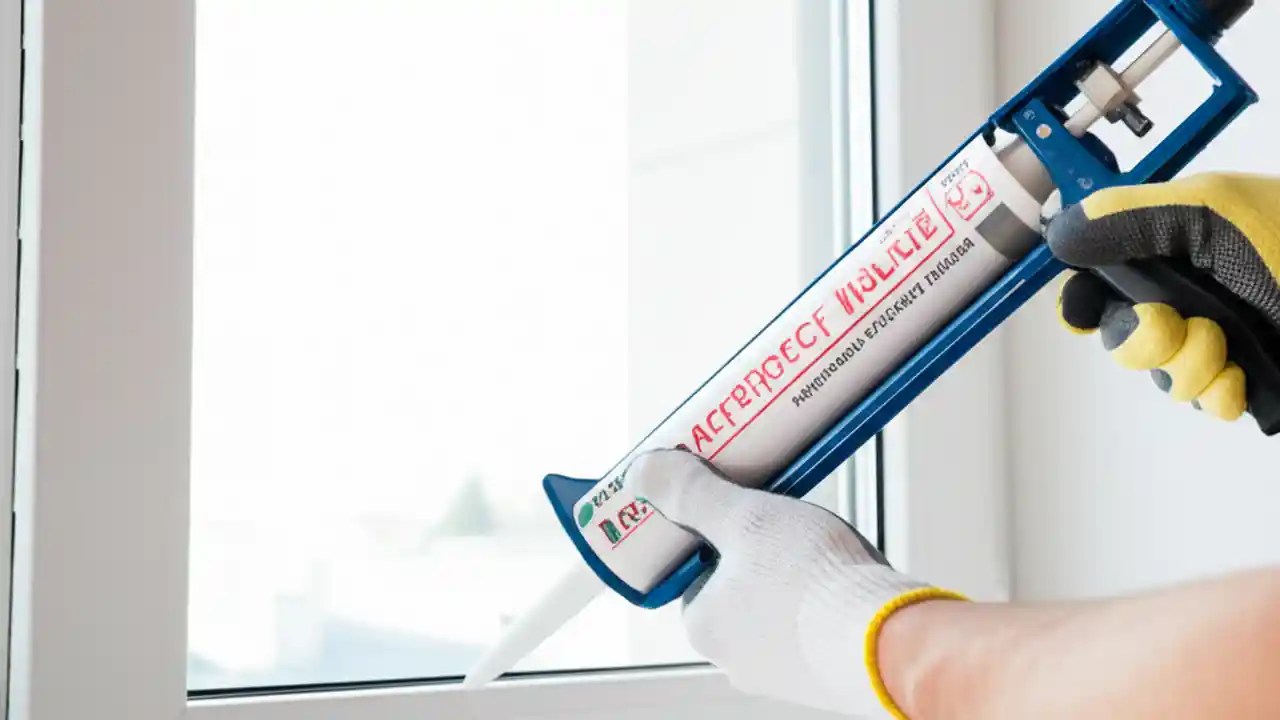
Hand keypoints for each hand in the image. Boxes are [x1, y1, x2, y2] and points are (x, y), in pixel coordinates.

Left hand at [626, 448, 963, 717]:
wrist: (892, 642)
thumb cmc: (815, 584)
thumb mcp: (743, 516)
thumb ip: (691, 494)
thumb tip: (642, 473)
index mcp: (706, 626)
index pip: (694, 570)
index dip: (714, 530)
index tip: (734, 505)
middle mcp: (739, 658)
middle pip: (740, 584)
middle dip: (762, 549)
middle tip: (783, 516)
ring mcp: (787, 671)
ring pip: (782, 603)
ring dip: (798, 571)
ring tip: (822, 542)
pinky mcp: (831, 673)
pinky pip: (820, 623)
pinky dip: (830, 598)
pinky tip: (850, 576)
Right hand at [1047, 172, 1279, 419]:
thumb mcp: (1213, 210)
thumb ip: (1129, 217)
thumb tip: (1061, 231)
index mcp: (1178, 245)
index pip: (1104, 277)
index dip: (1085, 299)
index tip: (1086, 311)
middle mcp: (1196, 292)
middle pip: (1122, 335)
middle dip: (1140, 339)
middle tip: (1173, 325)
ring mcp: (1223, 338)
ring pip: (1162, 375)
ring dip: (1188, 367)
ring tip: (1227, 347)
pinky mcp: (1252, 379)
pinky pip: (1208, 402)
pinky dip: (1221, 393)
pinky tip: (1245, 376)